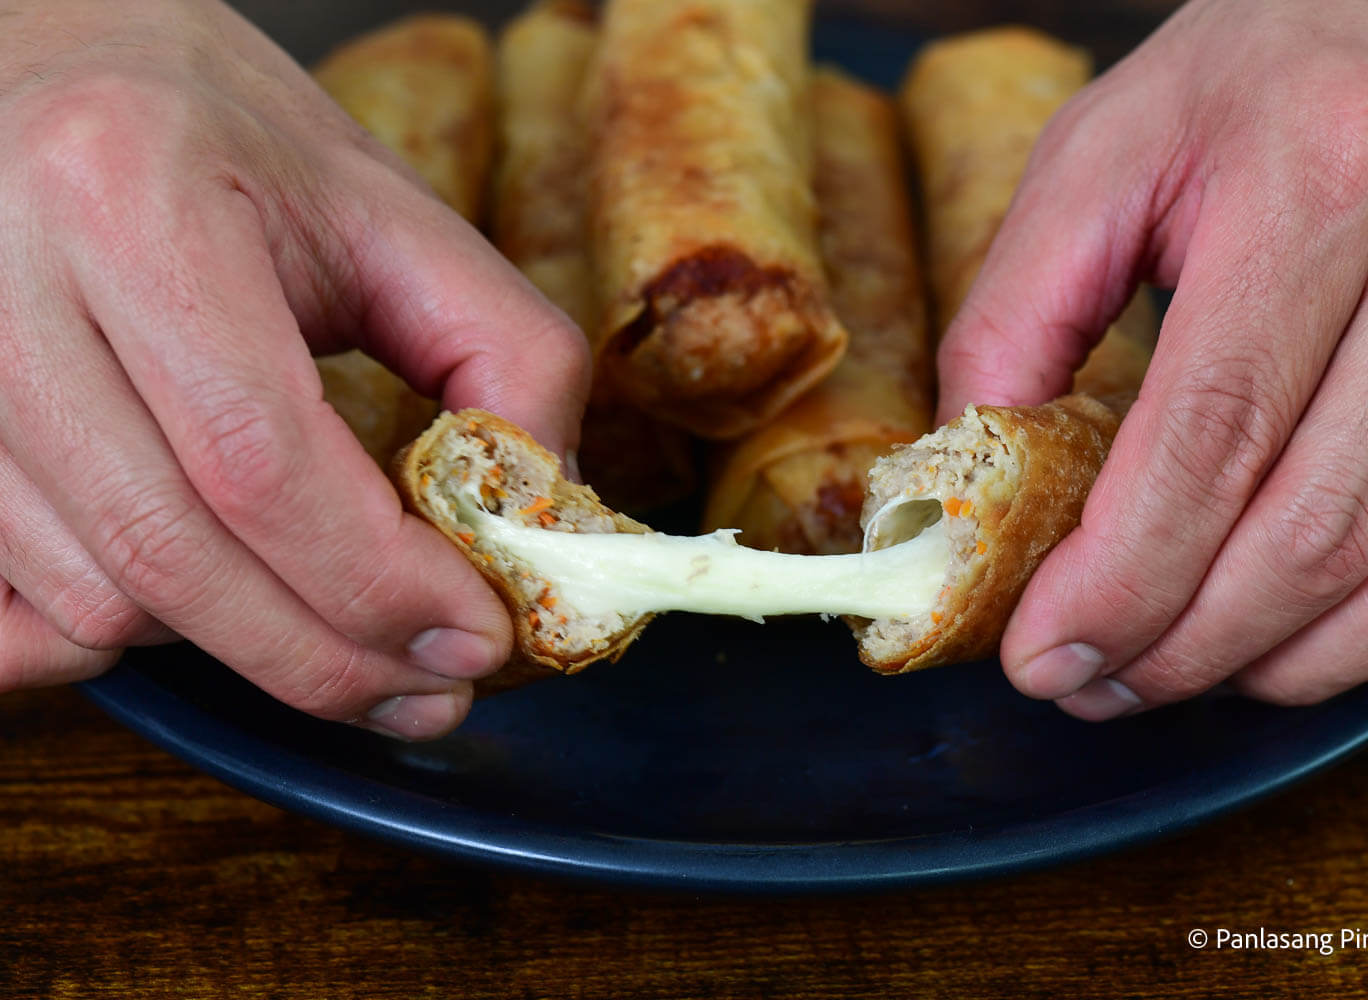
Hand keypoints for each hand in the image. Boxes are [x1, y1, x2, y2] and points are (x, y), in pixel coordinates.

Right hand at [0, 0, 589, 736]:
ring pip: (93, 601)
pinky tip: (212, 598)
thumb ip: (505, 357)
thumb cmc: (230, 144)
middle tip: (431, 685)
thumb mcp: (394, 216)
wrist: (54, 68)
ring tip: (331, 607)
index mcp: (132, 202)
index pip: (258, 456)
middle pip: (168, 558)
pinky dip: (125, 636)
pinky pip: (11, 611)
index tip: (478, 636)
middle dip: (325, 656)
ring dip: (239, 642)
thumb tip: (539, 528)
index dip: (378, 580)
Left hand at [937, 0, 1367, 717]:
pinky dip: (1363, 640)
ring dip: (1271, 666)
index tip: (1041, 650)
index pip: (1212, 431)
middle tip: (1084, 681)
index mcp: (1318, 184)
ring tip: (1162, 673)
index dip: (1122, 574)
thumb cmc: (1259, 80)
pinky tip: (1271, 640)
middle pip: (1313, 529)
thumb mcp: (1105, 153)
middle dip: (1180, 644)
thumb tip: (972, 467)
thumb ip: (1019, 307)